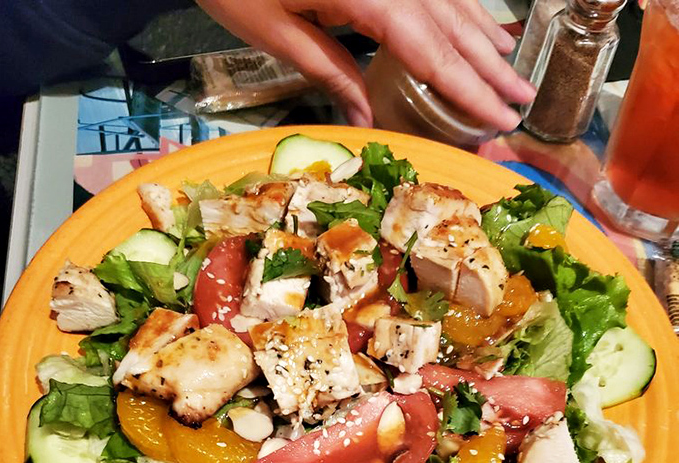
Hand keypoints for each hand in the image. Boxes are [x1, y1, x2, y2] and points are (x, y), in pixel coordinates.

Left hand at [195, 0, 534, 130]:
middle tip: (521, 101)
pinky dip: (457, 9)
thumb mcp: (275, 34)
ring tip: (510, 69)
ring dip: (482, 37)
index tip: (499, 115)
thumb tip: (365, 117)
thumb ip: (330, 72)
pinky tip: (474, 26)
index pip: (431, 51)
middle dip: (488, 67)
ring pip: (448, 0)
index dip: (468, 88)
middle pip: (451, 25)